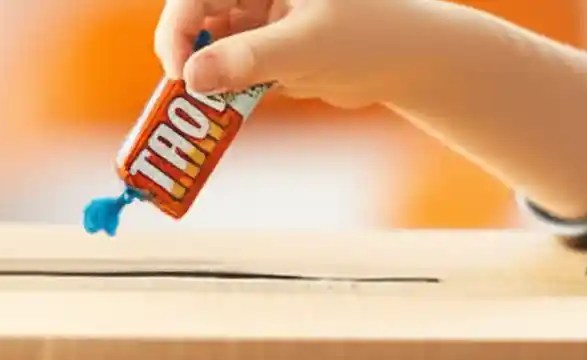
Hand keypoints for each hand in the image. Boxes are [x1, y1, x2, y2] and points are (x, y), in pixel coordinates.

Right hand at [154, 0, 439, 108]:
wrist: (408, 61)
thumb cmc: (368, 35)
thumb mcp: (305, 45)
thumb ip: (249, 59)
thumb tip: (193, 77)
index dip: (178, 27)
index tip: (180, 72)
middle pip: (196, 18)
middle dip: (187, 58)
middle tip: (183, 101)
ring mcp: (257, 18)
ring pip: (209, 48)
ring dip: (204, 81)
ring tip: (203, 115)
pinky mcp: (264, 49)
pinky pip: (229, 70)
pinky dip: (223, 94)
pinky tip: (224, 116)